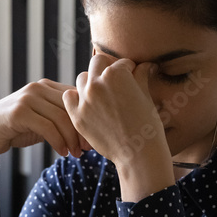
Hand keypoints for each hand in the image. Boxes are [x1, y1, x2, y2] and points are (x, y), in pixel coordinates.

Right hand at [0, 79, 91, 172]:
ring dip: (71, 139)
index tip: (92, 139)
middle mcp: (38, 88)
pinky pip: (47, 127)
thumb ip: (60, 117)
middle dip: (82, 131)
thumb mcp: (42, 120)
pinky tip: (62, 153)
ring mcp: (27, 98)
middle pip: (70, 108)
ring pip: (60, 118)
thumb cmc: (16, 128)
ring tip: (75, 154)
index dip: (87, 119)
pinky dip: (58, 142)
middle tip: (87, 149)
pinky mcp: (19, 112)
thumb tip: (88, 130)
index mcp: (47, 86)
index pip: (75, 99)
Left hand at [62, 56, 173, 200]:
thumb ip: (141, 77)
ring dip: (91, 83)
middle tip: (115, 82)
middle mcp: (97, 82)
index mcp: (116, 74)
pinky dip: (76, 97)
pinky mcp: (76, 115)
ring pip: (83, 78)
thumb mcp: (146, 97)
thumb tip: (146, 65)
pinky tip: (87, 104)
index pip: (121, 63)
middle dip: (107, 69)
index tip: (132, 78)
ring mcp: (85, 99)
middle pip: (98, 63)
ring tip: (102, 95)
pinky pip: (68, 96)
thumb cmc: (147, 125)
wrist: (137, 153)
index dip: (129, 70)